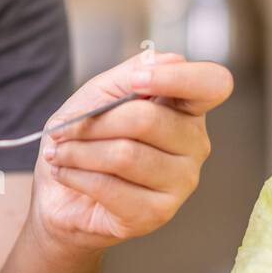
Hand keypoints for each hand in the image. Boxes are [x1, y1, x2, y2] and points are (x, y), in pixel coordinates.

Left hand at [29, 50, 233, 251]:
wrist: (60, 196)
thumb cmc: (85, 141)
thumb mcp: (98, 95)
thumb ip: (128, 74)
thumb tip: (164, 58)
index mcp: (186, 109)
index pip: (212, 84)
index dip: (176, 78)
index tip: (135, 80)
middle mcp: (194, 144)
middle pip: (146, 120)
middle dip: (91, 123)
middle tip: (61, 130)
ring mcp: (181, 182)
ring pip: (124, 155)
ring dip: (77, 151)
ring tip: (59, 153)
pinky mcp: (157, 214)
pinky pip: (110, 187)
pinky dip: (75, 176)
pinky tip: (65, 173)